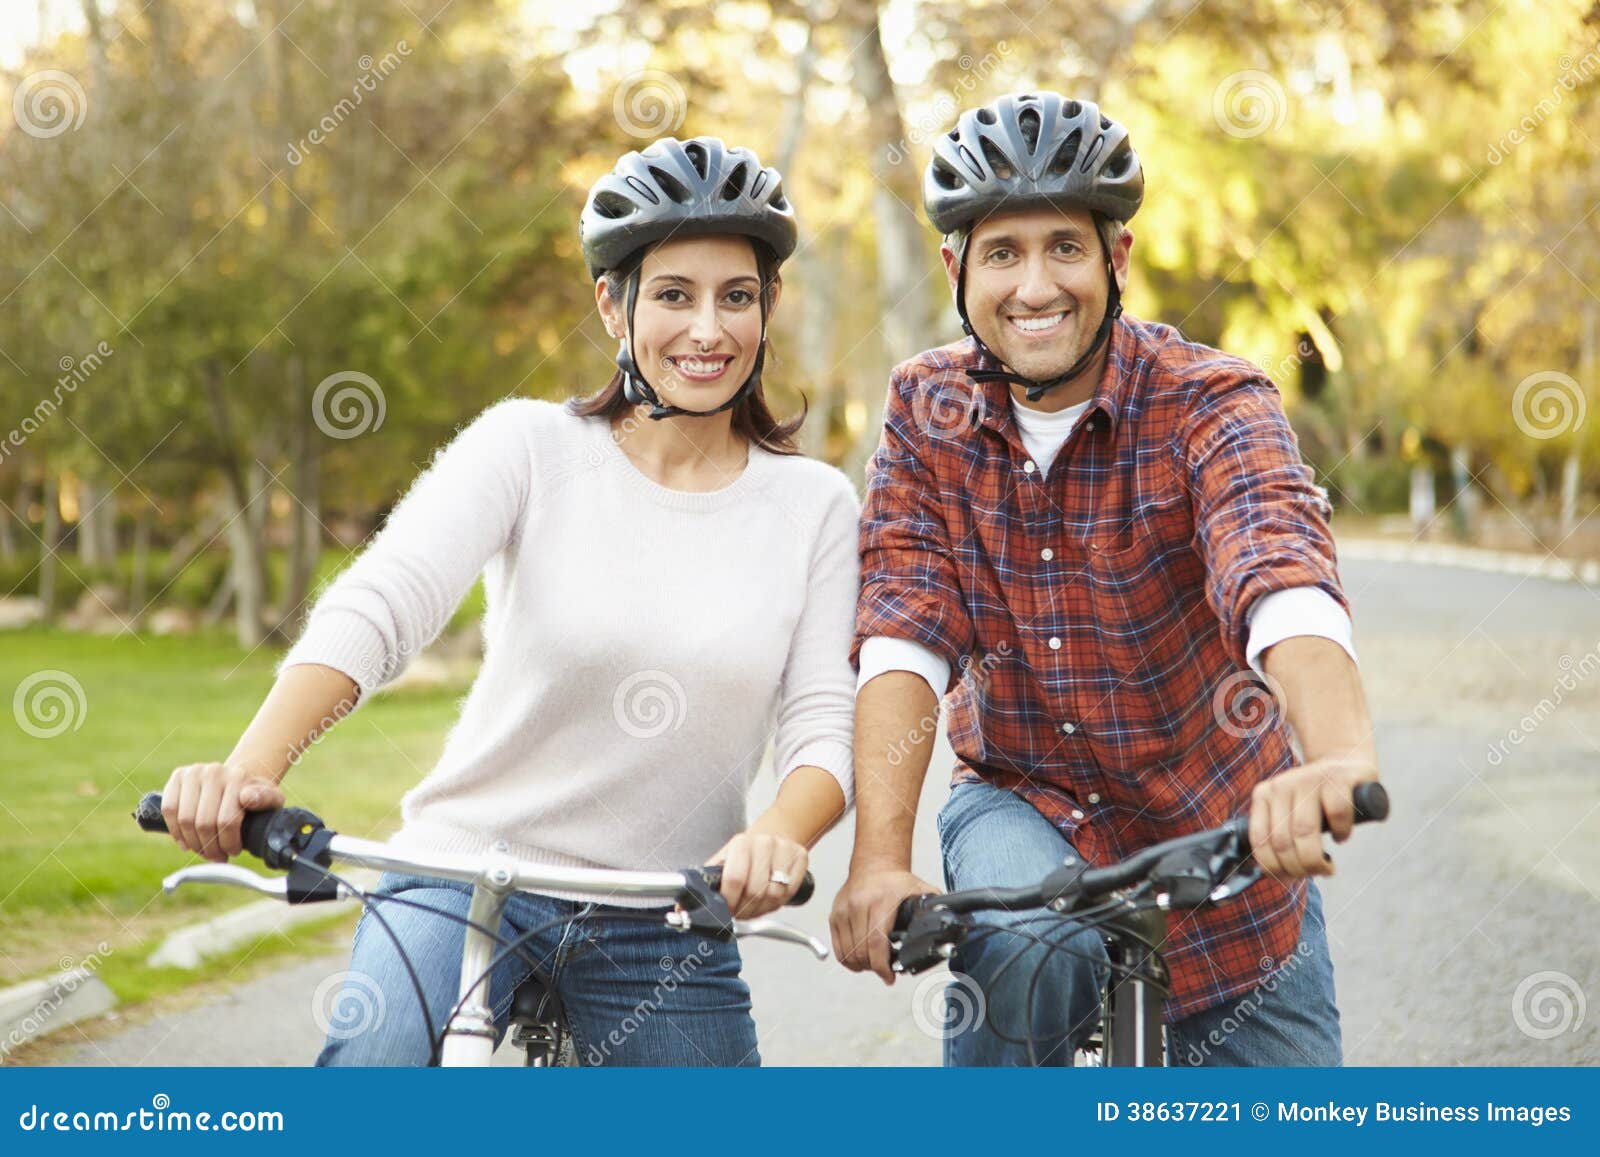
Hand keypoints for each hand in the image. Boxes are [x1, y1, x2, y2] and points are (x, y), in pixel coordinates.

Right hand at [160, 762, 285, 862]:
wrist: (237, 781)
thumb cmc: (254, 796)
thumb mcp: (269, 798)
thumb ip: (265, 798)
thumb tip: (247, 797)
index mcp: (238, 777)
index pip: (227, 821)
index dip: (228, 843)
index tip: (232, 852)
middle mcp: (214, 771)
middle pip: (204, 823)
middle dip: (210, 847)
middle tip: (217, 857)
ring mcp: (194, 772)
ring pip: (185, 819)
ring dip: (193, 843)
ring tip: (204, 851)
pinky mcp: (178, 775)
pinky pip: (169, 810)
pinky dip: (175, 831)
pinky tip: (186, 843)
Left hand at [707, 831, 807, 918]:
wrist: (770, 838)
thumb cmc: (745, 855)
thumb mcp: (723, 863)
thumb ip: (708, 883)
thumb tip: (687, 906)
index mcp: (741, 843)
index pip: (735, 879)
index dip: (730, 901)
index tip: (726, 911)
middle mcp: (764, 842)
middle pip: (755, 891)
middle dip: (745, 909)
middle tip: (739, 913)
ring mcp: (784, 849)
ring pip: (774, 894)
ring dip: (761, 909)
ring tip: (753, 908)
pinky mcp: (800, 857)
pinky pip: (789, 892)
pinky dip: (778, 903)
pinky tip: (768, 900)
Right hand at [829, 861, 938, 984]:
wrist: (874, 864)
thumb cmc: (898, 882)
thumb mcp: (921, 891)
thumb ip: (934, 909)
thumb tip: (952, 928)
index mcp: (882, 901)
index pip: (877, 943)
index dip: (882, 966)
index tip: (889, 977)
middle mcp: (859, 904)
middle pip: (862, 952)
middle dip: (875, 968)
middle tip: (885, 970)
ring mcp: (843, 910)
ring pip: (849, 953)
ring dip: (862, 965)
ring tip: (874, 963)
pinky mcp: (834, 915)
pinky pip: (838, 948)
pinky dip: (849, 959)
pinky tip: (861, 958)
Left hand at [1248, 755, 1377, 879]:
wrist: (1345, 761)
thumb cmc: (1316, 799)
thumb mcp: (1289, 812)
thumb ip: (1279, 836)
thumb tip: (1277, 876)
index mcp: (1263, 795)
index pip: (1259, 839)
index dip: (1273, 867)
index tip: (1289, 879)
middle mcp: (1282, 785)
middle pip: (1283, 841)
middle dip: (1298, 868)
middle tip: (1313, 873)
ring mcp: (1309, 779)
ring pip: (1305, 831)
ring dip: (1316, 860)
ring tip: (1326, 868)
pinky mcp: (1338, 777)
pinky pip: (1337, 815)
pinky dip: (1341, 834)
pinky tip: (1342, 838)